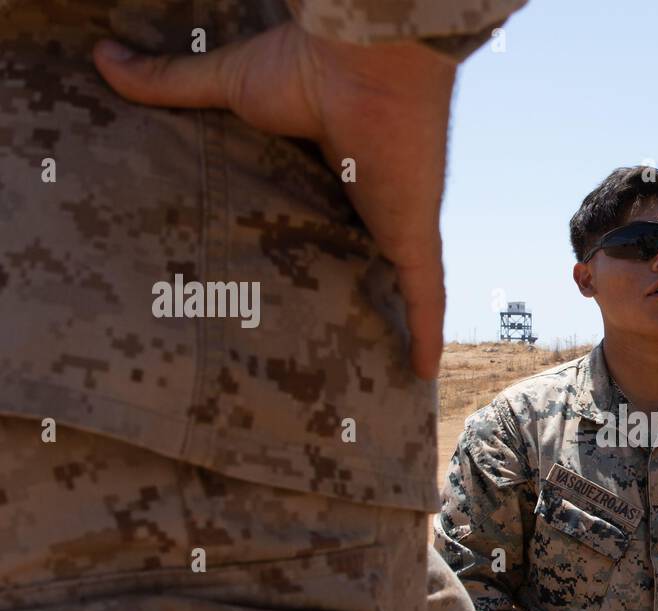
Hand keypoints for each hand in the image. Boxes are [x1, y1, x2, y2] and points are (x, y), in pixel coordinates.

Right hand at [92, 24, 456, 378]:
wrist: (362, 61)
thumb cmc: (306, 65)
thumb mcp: (228, 84)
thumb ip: (172, 85)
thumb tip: (102, 62)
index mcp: (329, 167)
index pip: (316, 217)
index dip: (300, 246)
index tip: (271, 281)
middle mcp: (367, 201)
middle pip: (353, 259)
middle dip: (340, 294)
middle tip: (309, 339)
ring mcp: (395, 224)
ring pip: (392, 285)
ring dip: (387, 321)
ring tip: (361, 366)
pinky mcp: (413, 238)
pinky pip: (425, 294)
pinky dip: (425, 330)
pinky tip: (421, 372)